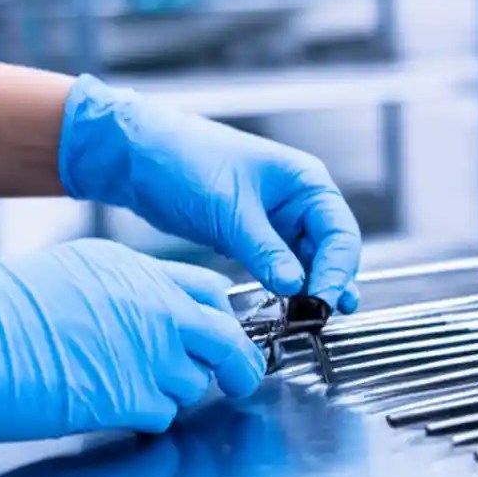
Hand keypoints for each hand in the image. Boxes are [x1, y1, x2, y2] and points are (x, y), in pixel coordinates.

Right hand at [0, 239, 265, 441]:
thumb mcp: (68, 271)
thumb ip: (120, 290)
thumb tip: (144, 311)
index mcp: (135, 269)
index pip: (211, 290)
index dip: (223, 317)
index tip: (225, 333)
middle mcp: (152, 305)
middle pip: (227, 337)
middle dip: (236, 362)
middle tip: (236, 377)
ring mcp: (144, 351)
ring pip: (196, 382)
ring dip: (177, 393)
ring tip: (137, 391)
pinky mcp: (125, 396)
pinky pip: (163, 415)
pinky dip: (149, 419)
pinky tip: (119, 410)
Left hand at [58, 74, 361, 310]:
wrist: (137, 156)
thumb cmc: (185, 161)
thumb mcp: (229, 212)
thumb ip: (266, 251)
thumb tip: (296, 287)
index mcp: (306, 182)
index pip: (340, 233)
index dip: (337, 270)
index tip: (322, 302)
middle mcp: (299, 200)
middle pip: (331, 250)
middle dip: (328, 283)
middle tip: (320, 318)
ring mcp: (278, 219)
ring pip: (308, 261)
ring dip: (309, 289)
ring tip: (309, 320)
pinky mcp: (255, 235)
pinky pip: (281, 265)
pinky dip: (284, 286)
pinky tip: (285, 308)